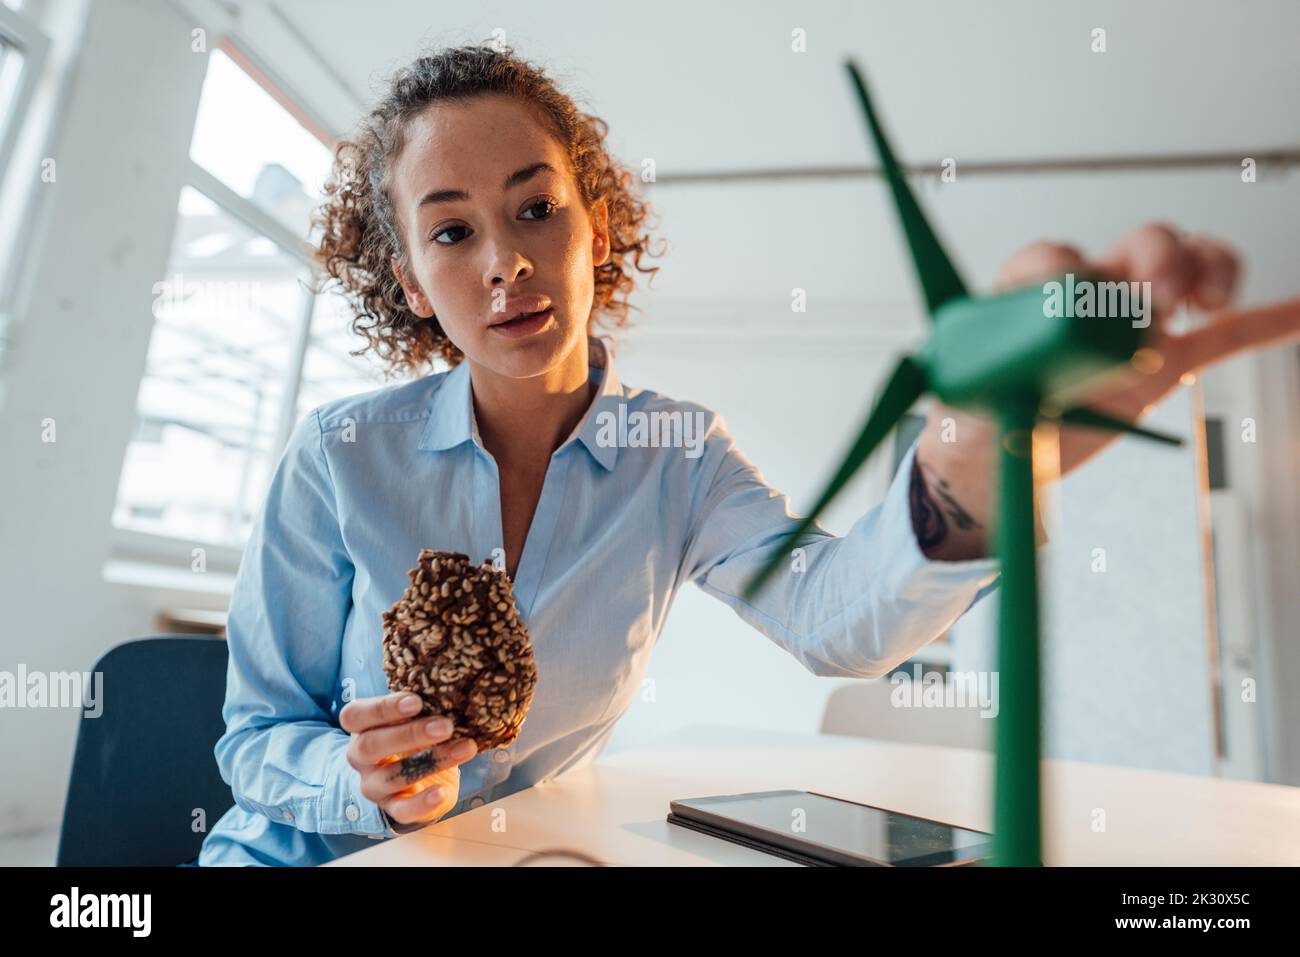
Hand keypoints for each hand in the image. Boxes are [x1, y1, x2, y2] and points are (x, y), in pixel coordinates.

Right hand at [339, 691, 477, 830]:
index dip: (383, 708)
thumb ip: (422, 705)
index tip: (416, 701)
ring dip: (432, 761)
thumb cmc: (416, 736)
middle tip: (446, 726)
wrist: (420, 777)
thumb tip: (450, 684)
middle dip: (409, 735)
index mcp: (361, 728)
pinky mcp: (393, 808)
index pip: (355, 716)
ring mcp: (374, 785)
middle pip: (370, 745)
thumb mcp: (415, 717)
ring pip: (393, 776)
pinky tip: (441, 792)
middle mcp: (361, 757)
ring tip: (465, 748)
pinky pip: (402, 810)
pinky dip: (422, 803)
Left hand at [914, 222, 1299, 559]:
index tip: (1072, 286)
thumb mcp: (967, 408)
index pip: (1051, 259)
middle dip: (1156, 258)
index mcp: (1027, 298)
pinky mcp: (1164, 362)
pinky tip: (1295, 313)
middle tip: (1158, 296)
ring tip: (1204, 305)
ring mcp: (1130, 325)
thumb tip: (1008, 412)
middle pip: (1136, 249)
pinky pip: (1222, 336)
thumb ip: (988, 400)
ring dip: (1205, 271)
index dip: (1064, 266)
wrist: (992, 459)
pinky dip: (1264, 322)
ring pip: (1184, 269)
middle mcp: (1085, 298)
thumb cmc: (972, 419)